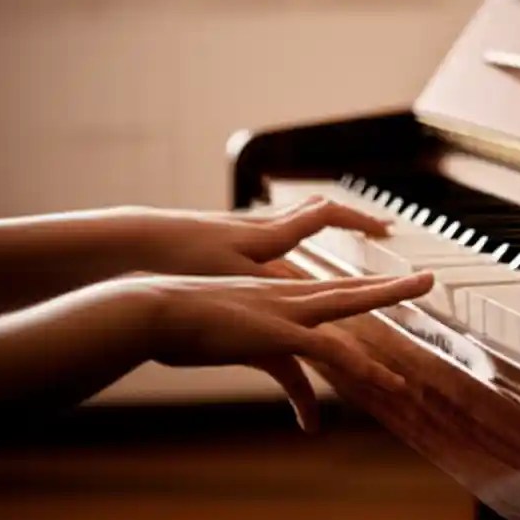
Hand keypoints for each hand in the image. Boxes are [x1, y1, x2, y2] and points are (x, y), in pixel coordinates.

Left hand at [122, 195, 389, 277]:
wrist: (134, 242)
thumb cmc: (180, 259)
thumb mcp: (234, 280)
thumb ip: (280, 293)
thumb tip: (317, 307)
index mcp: (269, 236)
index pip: (326, 217)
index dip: (359, 222)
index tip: (386, 230)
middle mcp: (259, 228)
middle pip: (316, 212)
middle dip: (351, 220)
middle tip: (380, 228)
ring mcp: (240, 231)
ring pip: (291, 220)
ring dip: (320, 223)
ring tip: (339, 231)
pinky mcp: (222, 240)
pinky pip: (268, 233)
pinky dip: (288, 238)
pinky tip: (284, 256)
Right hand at [139, 270, 434, 431]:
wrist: (149, 309)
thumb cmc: (174, 323)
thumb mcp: (217, 334)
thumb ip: (241, 347)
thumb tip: (250, 358)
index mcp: (273, 296)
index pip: (326, 292)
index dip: (358, 291)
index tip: (379, 290)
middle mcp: (285, 299)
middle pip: (351, 292)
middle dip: (391, 289)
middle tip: (427, 281)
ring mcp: (283, 313)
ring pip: (350, 315)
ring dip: (381, 335)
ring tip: (407, 365)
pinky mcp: (276, 332)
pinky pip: (327, 352)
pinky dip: (353, 369)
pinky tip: (377, 383)